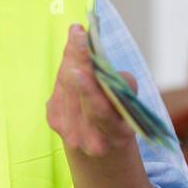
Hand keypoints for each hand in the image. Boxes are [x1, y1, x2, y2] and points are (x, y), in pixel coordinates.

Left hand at [46, 24, 138, 158]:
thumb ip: (122, 87)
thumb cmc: (124, 122)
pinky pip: (58, 88)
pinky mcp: (54, 120)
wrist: (101, 155)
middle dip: (77, 58)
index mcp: (115, 136)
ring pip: (65, 85)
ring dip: (70, 58)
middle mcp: (88, 138)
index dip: (90, 83)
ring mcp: (67, 131)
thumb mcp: (133, 110)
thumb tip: (98, 57)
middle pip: (77, 91)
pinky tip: (73, 56)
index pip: (100, 109)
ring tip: (77, 35)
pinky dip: (66, 68)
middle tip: (78, 32)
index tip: (85, 57)